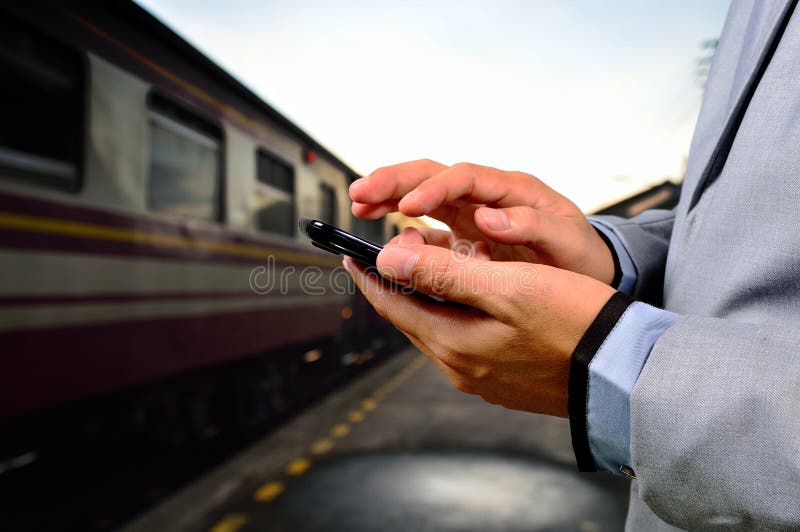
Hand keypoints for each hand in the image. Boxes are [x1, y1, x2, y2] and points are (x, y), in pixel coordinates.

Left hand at [343, 230, 615, 416]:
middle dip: (399, 282)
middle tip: (394, 250)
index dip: (369, 275)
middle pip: (413, 316)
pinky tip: (473, 298)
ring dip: (430, 296)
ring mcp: (483, 378)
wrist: (625, 375)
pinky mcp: (505, 380)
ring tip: (432, 265)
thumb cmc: (574, 325)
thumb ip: (443, 273)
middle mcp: (460, 367)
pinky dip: (457, 312)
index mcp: (453, 343)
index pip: (392, 305)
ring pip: (439, 327)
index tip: (351, 253)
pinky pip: (465, 340)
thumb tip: (388, 259)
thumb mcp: (508, 288)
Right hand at [349, 159, 615, 284]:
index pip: (463, 178)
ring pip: (423, 196)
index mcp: (512, 190)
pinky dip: (405, 232)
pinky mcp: (464, 237)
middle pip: (433, 175)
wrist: (589, 274)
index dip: (432, 189)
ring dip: (390, 198)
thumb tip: (487, 218)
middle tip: (360, 193)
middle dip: (394, 181)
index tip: (406, 208)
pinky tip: (386, 241)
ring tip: (360, 205)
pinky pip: (429, 230)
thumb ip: (532, 226)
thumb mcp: (567, 241)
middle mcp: (486, 196)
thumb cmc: (581, 256)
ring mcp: (472, 214)